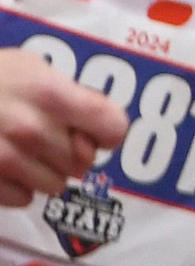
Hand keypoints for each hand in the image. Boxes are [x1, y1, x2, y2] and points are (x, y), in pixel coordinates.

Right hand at [0, 57, 126, 205]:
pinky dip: (13, 186)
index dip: (105, 132)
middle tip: (35, 134)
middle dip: (64, 151)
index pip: (113, 127)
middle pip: (82, 161)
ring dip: (39, 171)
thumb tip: (94, 127)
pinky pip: (23, 198)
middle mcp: (32, 129)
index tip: (91, 131)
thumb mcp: (24, 67)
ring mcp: (6, 160)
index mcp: (49, 94)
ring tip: (11, 147)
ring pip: (55, 184)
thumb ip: (66, 95)